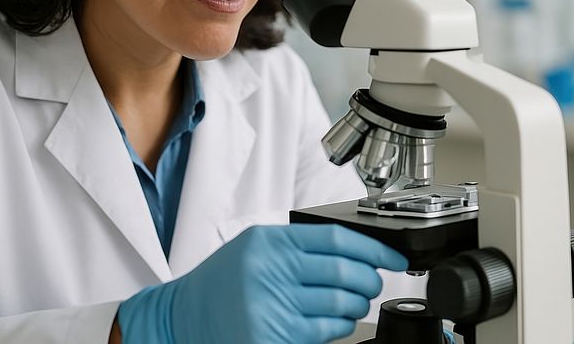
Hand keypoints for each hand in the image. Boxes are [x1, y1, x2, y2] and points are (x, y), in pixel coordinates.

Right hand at [117, 223, 407, 343]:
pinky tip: (335, 321)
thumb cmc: (220, 284)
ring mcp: (273, 307)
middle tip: (372, 282)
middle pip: (343, 273)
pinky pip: (326, 331)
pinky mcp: (275, 337)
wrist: (182, 319)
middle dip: (369, 280)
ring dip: (357, 305)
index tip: (391, 256)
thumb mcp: (252, 248)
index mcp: (268, 243)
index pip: (335, 239)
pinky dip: (340, 326)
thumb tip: (353, 250)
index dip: (372, 249)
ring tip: (354, 302)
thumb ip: (295, 245)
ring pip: (340, 305)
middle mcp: (270, 271)